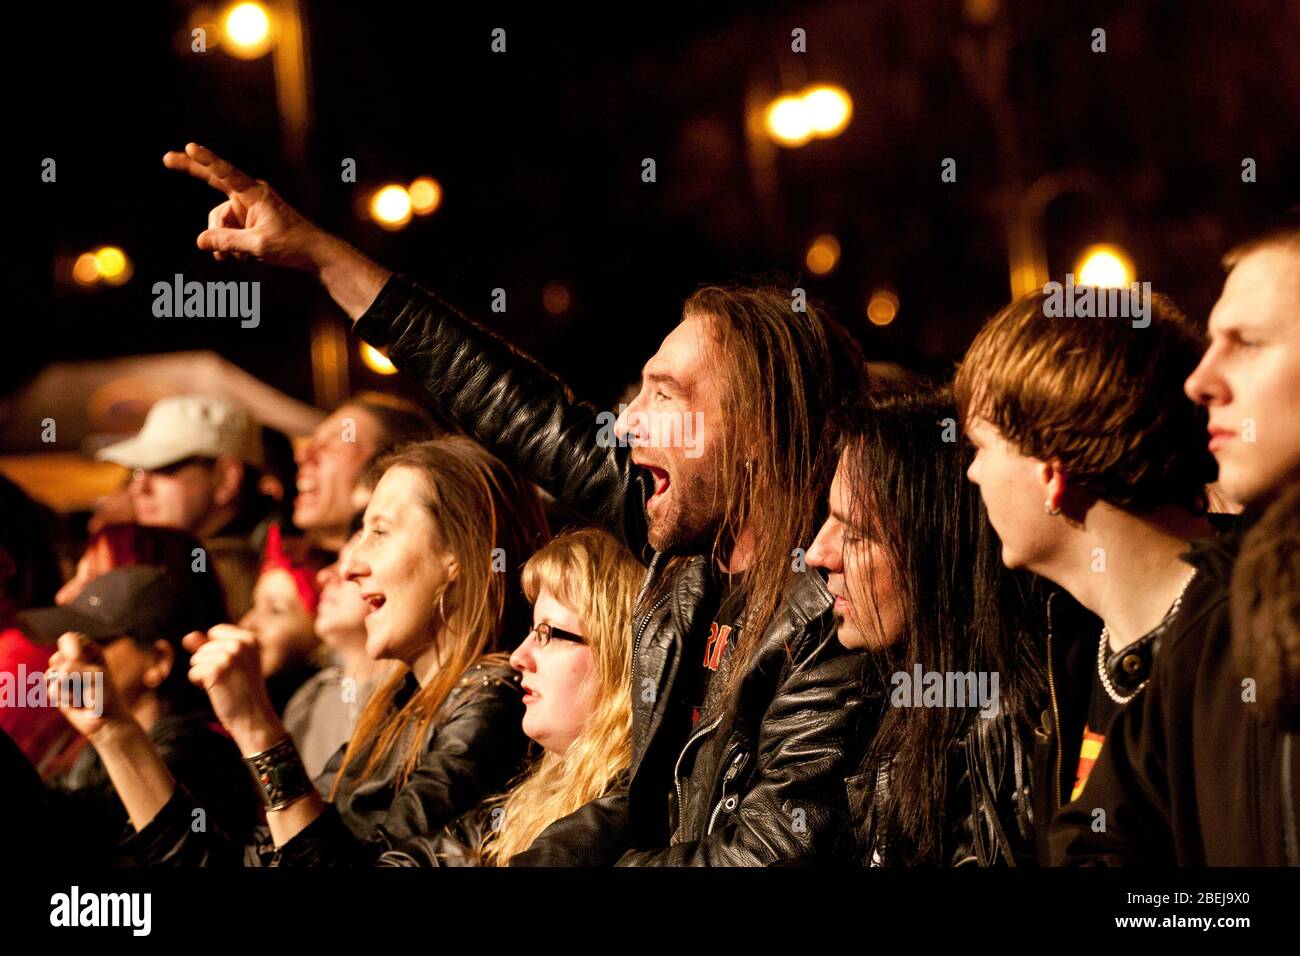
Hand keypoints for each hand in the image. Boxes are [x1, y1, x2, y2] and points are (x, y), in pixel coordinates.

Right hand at [45, 632, 133, 741]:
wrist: (105, 717)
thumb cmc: (105, 692)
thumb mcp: (96, 674)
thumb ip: (75, 666)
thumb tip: (55, 669)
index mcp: (85, 650)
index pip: (69, 639)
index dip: (70, 646)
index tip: (77, 657)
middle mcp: (69, 661)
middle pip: (58, 657)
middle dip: (74, 670)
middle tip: (89, 681)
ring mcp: (59, 676)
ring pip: (53, 674)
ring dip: (71, 685)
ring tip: (83, 692)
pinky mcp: (54, 692)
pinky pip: (53, 690)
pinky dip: (67, 697)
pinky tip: (76, 702)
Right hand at [162, 143, 324, 270]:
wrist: (314, 254)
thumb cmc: (292, 245)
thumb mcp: (258, 245)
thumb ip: (227, 242)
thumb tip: (199, 241)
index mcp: (255, 194)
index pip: (225, 174)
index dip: (206, 161)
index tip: (191, 147)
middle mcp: (249, 196)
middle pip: (213, 182)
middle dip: (192, 171)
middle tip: (165, 157)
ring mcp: (247, 209)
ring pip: (218, 221)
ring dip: (222, 240)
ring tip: (236, 257)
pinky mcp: (248, 222)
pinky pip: (227, 231)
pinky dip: (229, 245)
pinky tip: (240, 257)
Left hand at [184, 624, 283, 753]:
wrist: (253, 717)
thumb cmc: (242, 690)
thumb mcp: (232, 662)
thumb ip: (210, 645)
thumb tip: (188, 636)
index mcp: (249, 638)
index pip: (215, 631)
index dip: (216, 651)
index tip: (233, 667)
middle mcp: (240, 643)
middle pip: (204, 647)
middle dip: (209, 664)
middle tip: (229, 679)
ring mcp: (228, 656)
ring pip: (196, 659)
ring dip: (204, 675)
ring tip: (224, 685)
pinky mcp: (215, 671)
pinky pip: (193, 672)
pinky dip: (200, 684)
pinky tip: (217, 691)